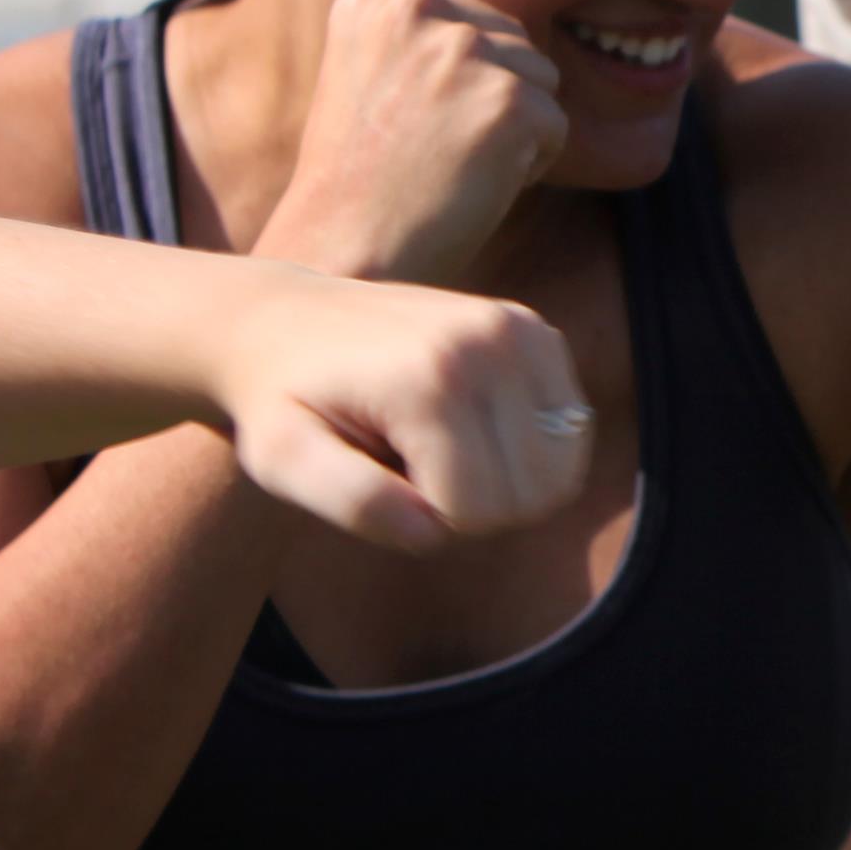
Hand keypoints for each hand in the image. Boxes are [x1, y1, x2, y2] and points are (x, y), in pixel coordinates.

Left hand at [206, 262, 595, 550]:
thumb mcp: (282, 460)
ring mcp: (520, 331)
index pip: (476, 514)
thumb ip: (351, 502)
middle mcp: (489, 345)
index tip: (377, 481)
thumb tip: (432, 533)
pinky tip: (470, 424)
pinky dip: (527, 448)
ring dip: (503, 480)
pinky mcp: (535, 330)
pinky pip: (569, 432)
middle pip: (528, 497)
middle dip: (471, 506)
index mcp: (428, 381)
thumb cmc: (282, 400)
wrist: (284, 316)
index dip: (425, 521)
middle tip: (408, 467)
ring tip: (440, 447)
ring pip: (558, 471)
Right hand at [257, 0, 566, 285]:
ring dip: (515, 128)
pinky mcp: (508, 100)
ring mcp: (464, 50)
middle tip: (430, 154)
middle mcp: (417, 6)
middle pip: (511, 42)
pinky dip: (530, 166)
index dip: (455, 83)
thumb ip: (425, 43)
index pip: (468, 19)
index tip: (405, 125)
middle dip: (491, 99)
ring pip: (540, 80)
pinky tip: (473, 188)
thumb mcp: (370, 81)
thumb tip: (505, 33)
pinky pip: (557, 127)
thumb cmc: (360, 183)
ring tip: (451, 168)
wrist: (343, 251)